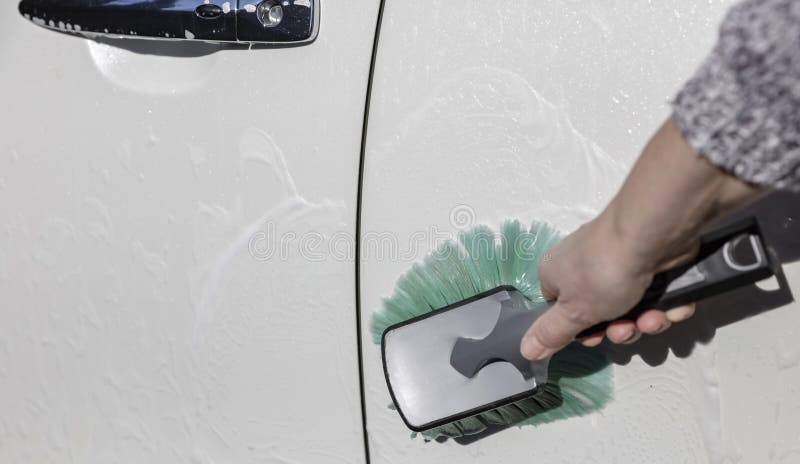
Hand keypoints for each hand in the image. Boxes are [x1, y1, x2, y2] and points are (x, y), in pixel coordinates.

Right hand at [519, 215, 696, 360]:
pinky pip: (658, 293)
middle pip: (602, 312)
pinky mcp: (652, 260)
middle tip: (627, 328)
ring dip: (646, 320)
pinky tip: (672, 306)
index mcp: (558, 273)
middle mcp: (586, 264)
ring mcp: (620, 260)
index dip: (581, 329)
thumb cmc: (603, 271)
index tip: (595, 338)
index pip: (562, 307)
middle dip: (620, 328)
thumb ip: (551, 334)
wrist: (651, 236)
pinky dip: (667, 304)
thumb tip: (524, 350)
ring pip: (633, 306)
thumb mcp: (573, 312)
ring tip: (654, 318)